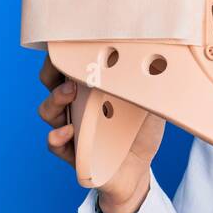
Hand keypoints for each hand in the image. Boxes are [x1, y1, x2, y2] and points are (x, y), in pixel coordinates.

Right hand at [36, 54, 163, 212]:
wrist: (140, 170)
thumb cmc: (141, 131)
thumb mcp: (151, 104)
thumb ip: (152, 85)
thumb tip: (164, 60)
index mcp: (90, 89)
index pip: (69, 66)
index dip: (65, 53)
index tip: (69, 41)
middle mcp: (75, 106)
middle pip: (50, 83)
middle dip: (52, 71)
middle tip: (66, 66)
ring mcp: (70, 128)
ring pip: (48, 111)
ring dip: (55, 99)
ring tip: (69, 93)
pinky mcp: (72, 153)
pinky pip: (55, 144)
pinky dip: (57, 137)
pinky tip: (67, 131)